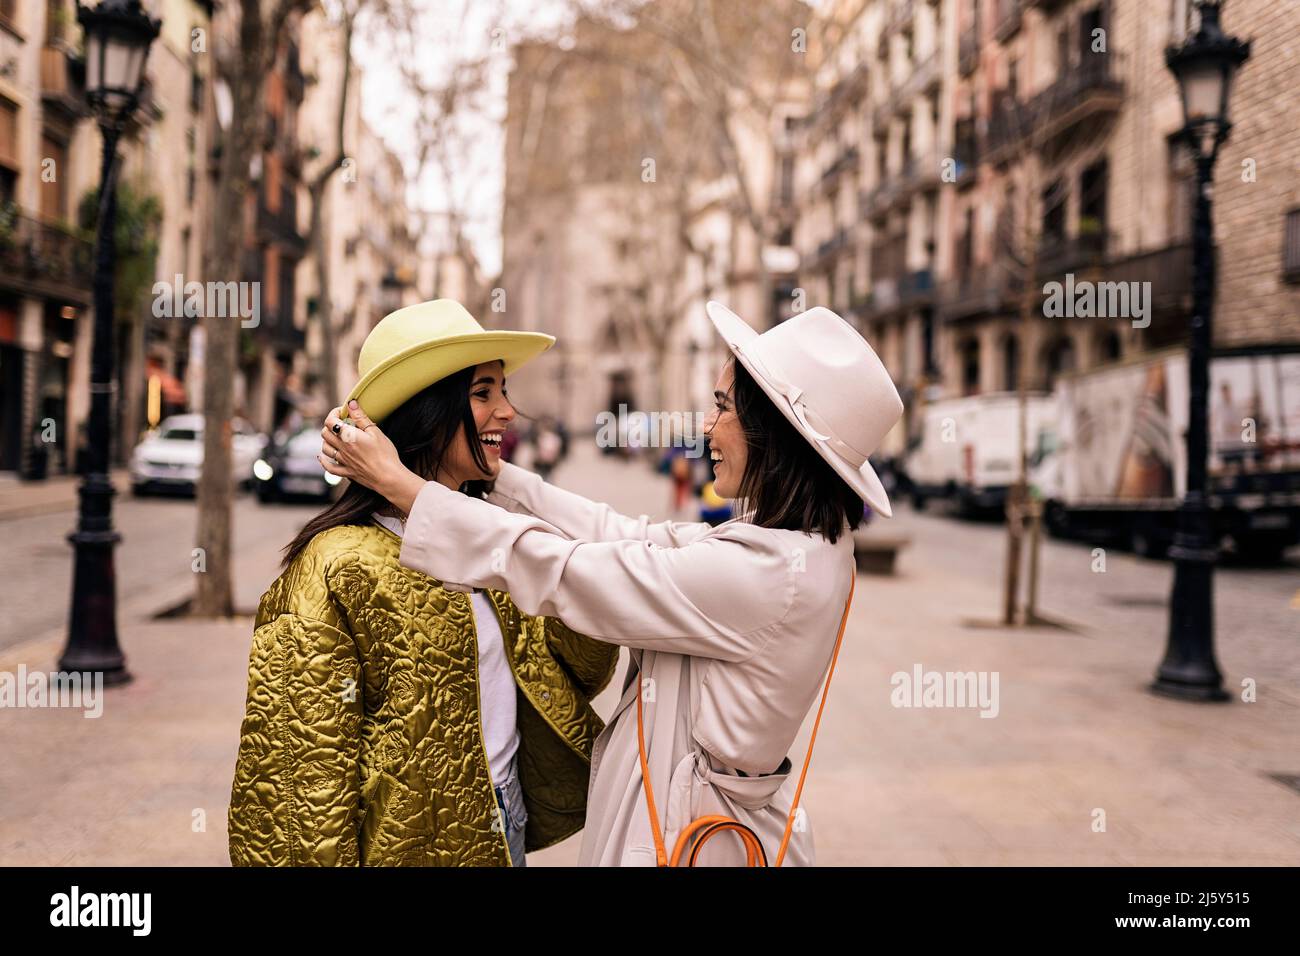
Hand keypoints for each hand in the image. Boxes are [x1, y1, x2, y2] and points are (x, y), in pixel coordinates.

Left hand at [320, 400, 424, 514]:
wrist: (388, 477)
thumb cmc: (385, 454)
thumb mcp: (375, 432)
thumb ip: (361, 417)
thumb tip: (351, 404)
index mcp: (348, 437)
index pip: (330, 421)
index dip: (334, 413)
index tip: (344, 411)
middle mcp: (342, 449)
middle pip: (325, 433)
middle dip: (330, 425)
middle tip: (341, 423)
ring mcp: (343, 461)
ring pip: (325, 448)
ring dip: (328, 440)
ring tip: (336, 437)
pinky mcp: (347, 472)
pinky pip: (329, 467)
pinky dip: (324, 461)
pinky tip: (323, 457)